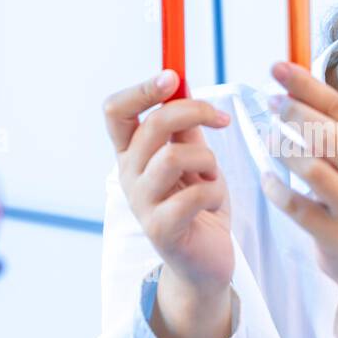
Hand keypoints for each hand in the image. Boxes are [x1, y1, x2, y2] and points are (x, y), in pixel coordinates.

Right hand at [103, 69, 234, 296]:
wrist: (206, 261)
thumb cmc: (199, 206)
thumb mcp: (194, 158)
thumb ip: (185, 126)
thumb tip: (180, 83)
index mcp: (131, 154)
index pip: (115, 111)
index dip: (142, 89)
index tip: (173, 76)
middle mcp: (128, 176)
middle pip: (152, 126)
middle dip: (195, 112)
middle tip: (221, 119)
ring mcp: (141, 203)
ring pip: (174, 157)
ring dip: (207, 161)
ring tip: (212, 177)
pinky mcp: (160, 228)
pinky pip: (193, 193)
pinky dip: (213, 192)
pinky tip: (212, 203)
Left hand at [258, 60, 337, 299]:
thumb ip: (332, 129)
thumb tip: (289, 88)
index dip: (307, 86)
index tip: (277, 68)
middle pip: (332, 137)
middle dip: (297, 114)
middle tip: (272, 103)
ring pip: (316, 171)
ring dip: (286, 151)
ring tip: (269, 139)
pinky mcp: (337, 235)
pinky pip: (299, 208)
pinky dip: (277, 190)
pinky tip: (266, 179)